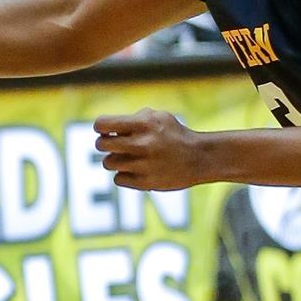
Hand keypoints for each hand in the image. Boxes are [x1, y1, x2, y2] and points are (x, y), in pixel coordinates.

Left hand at [94, 109, 208, 190]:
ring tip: (128, 158)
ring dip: (114, 160)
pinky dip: (124, 175)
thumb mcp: (159, 117)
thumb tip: (105, 127)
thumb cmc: (175, 135)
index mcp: (144, 124)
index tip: (106, 130)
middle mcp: (142, 144)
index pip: (102, 124)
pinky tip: (137, 170)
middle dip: (104, 144)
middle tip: (113, 145)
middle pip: (100, 145)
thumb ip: (133, 119)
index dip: (100, 127)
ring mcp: (143, 165)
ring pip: (107, 163)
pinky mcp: (145, 183)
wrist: (199, 158)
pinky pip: (118, 179)